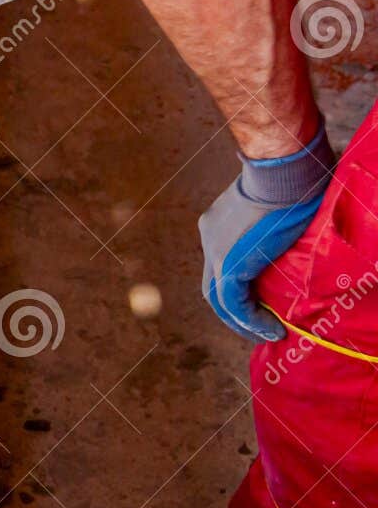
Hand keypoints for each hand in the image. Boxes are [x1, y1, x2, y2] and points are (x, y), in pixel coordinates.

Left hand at [199, 125, 335, 341]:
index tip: (258, 301)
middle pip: (215, 285)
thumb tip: (298, 231)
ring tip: (268, 334)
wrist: (281, 173)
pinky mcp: (229, 264)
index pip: (221, 263)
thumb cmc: (289, 178)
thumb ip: (275, 225)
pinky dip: (251, 320)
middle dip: (235, 310)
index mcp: (217, 223)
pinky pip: (234, 304)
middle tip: (260, 326)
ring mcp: (215, 251)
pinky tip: (272, 330)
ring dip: (243, 322)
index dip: (237, 285)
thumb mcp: (277, 204)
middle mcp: (209, 238)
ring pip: (220, 299)